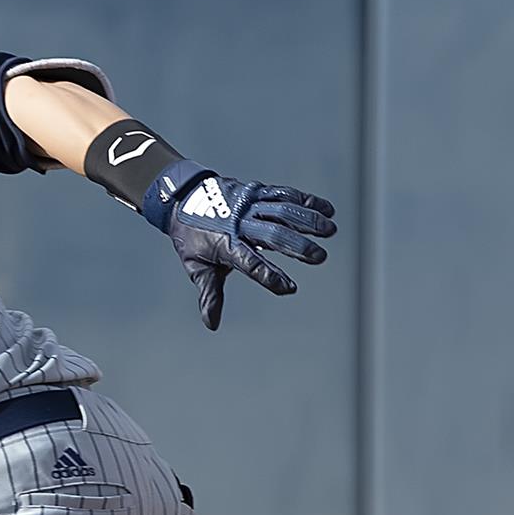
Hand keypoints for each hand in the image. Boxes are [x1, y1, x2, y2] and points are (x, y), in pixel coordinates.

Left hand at [142, 160, 336, 330]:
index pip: (250, 263)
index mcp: (225, 244)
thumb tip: (212, 323)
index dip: (269, 276)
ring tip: (330, 230)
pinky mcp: (258, 191)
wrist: (183, 198)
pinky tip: (327, 210)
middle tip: (319, 257)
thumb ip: (210, 293)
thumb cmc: (192, 238)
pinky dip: (306, 201)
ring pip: (283, 211)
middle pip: (272, 234)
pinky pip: (284, 194)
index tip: (289, 288)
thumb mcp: (197, 267)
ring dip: (308, 220)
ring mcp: (249, 204)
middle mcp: (239, 222)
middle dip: (297, 246)